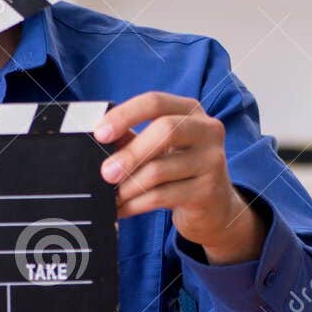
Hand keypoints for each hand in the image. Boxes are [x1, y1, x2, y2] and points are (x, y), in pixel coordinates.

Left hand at [93, 92, 267, 264]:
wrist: (215, 207)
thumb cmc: (179, 170)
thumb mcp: (158, 148)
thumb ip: (131, 137)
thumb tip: (96, 137)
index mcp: (190, 111)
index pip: (156, 102)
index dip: (125, 115)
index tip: (100, 133)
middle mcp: (207, 130)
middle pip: (166, 130)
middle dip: (130, 153)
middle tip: (106, 172)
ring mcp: (211, 160)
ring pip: (160, 169)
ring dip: (128, 185)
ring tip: (112, 195)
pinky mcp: (208, 191)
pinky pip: (162, 196)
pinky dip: (135, 204)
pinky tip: (122, 209)